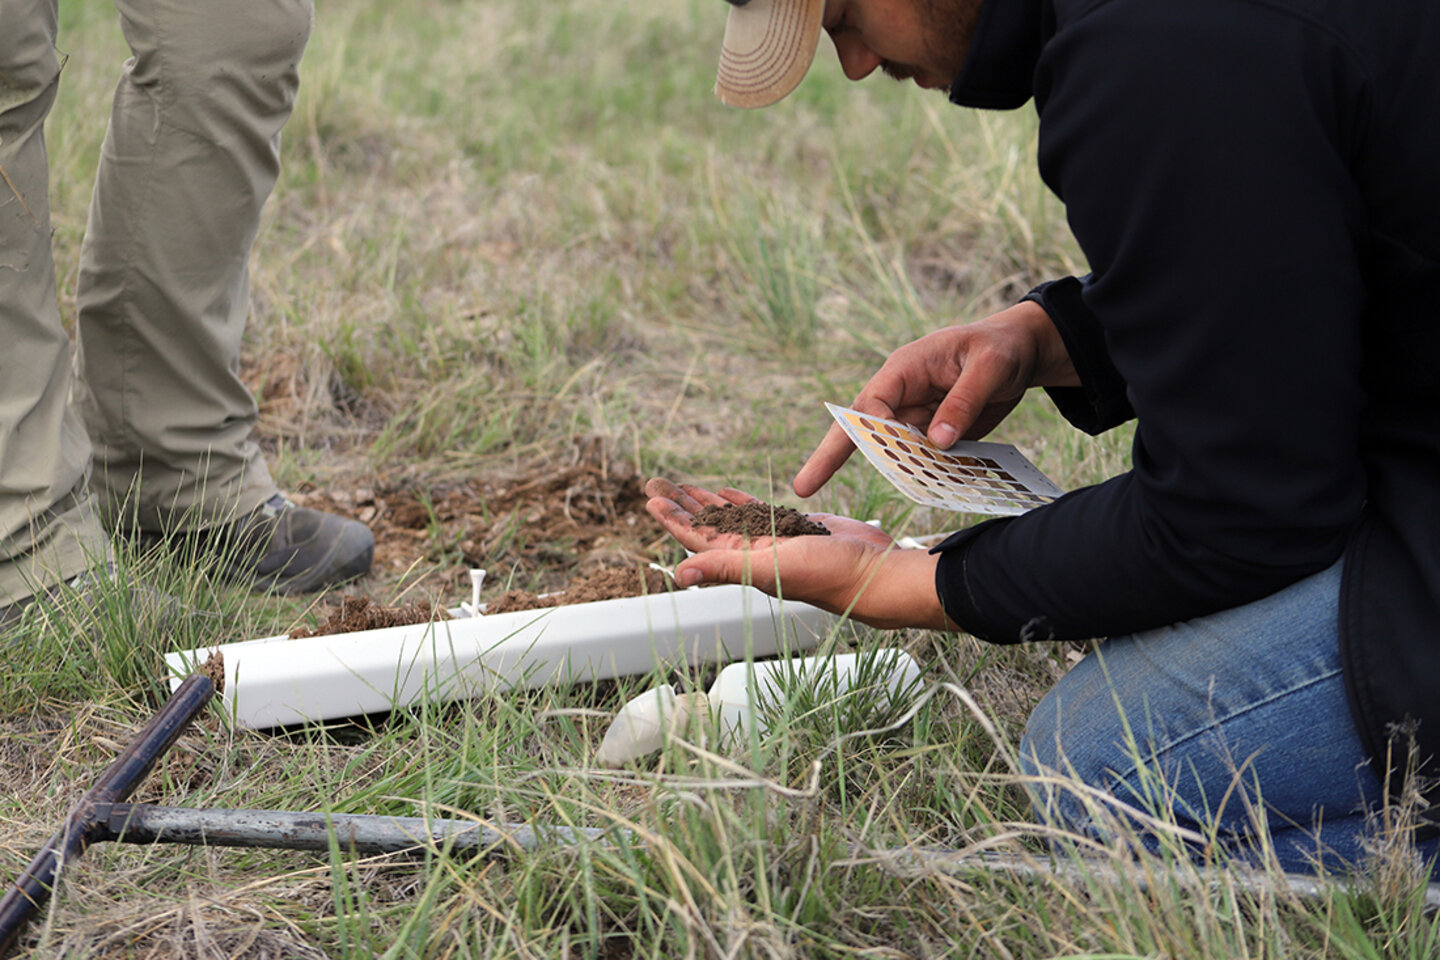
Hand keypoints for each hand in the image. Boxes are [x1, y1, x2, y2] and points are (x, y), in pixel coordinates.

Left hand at [644, 478, 953, 630]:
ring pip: (730, 517)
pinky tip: (726, 491)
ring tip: (682, 485)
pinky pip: (759, 512)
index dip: (672, 519)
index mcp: (743, 563)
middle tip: (656, 483)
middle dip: (681, 505)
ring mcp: (775, 540)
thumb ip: (724, 568)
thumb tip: (678, 576)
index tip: (651, 499)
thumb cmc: (830, 575)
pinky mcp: (796, 528)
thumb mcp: (771, 568)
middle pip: (707, 525)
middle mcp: (755, 553)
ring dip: (705, 501)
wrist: (876, 573)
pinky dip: (739, 500)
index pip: (697, 539)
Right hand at [793, 300, 1076, 496]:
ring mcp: (917, 416)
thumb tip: (937, 442)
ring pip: (894, 451)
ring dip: (902, 474)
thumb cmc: (1001, 346)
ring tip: (919, 493)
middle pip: (861, 430)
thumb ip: (963, 402)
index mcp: (905, 368)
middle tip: (802, 487)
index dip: (869, 430)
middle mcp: (902, 394)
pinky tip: (956, 484)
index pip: (871, 402)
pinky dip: (937, 475)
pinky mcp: (935, 433)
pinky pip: (927, 460)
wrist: (1022, 352)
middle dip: (831, 457)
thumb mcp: (989, 367)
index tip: (883, 455)